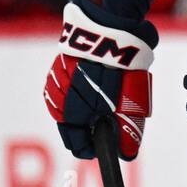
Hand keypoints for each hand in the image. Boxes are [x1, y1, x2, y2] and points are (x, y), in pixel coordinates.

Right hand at [44, 0, 157, 160]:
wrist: (110, 31)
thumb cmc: (122, 69)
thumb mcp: (130, 103)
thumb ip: (127, 131)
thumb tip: (127, 155)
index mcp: (75, 113)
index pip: (77, 145)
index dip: (91, 149)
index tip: (101, 149)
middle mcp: (60, 101)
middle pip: (69, 128)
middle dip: (86, 130)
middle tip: (104, 125)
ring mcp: (56, 84)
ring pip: (65, 109)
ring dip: (80, 110)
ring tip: (100, 102)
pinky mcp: (56, 69)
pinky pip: (62, 91)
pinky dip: (74, 94)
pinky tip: (90, 87)